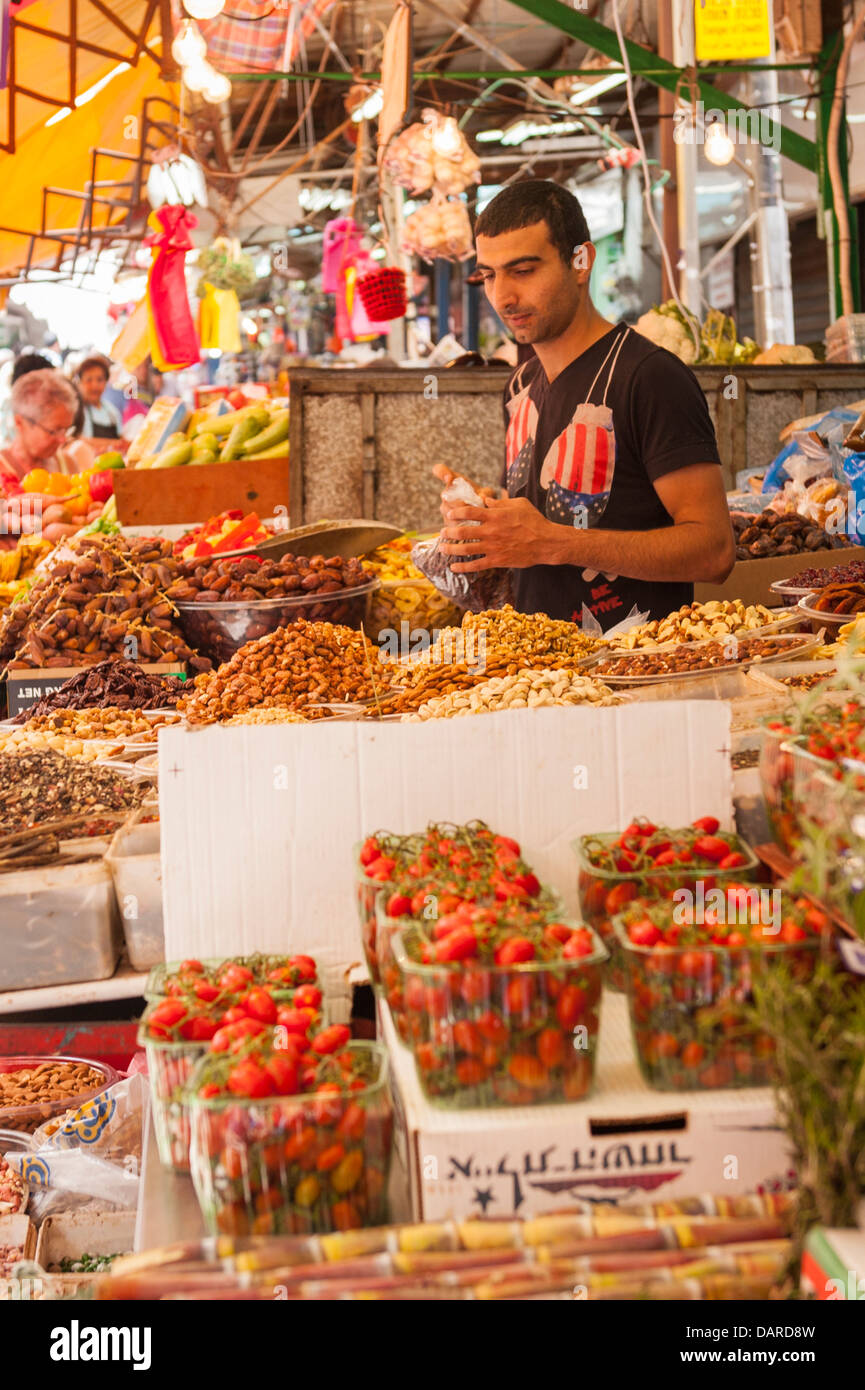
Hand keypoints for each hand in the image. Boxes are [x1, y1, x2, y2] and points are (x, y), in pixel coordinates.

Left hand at [439, 495, 556, 570]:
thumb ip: (500, 502)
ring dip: (451, 549)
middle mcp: (491, 531)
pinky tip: (453, 568)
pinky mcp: (497, 561)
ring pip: (466, 549)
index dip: (456, 512)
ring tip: (442, 548)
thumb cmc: (534, 520)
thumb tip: (486, 499)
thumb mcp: (519, 504)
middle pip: (463, 531)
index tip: (449, 513)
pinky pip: (476, 565)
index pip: (469, 511)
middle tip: (441, 532)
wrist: (546, 542)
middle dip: (448, 532)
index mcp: (495, 515)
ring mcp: (493, 547)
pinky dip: (463, 568)